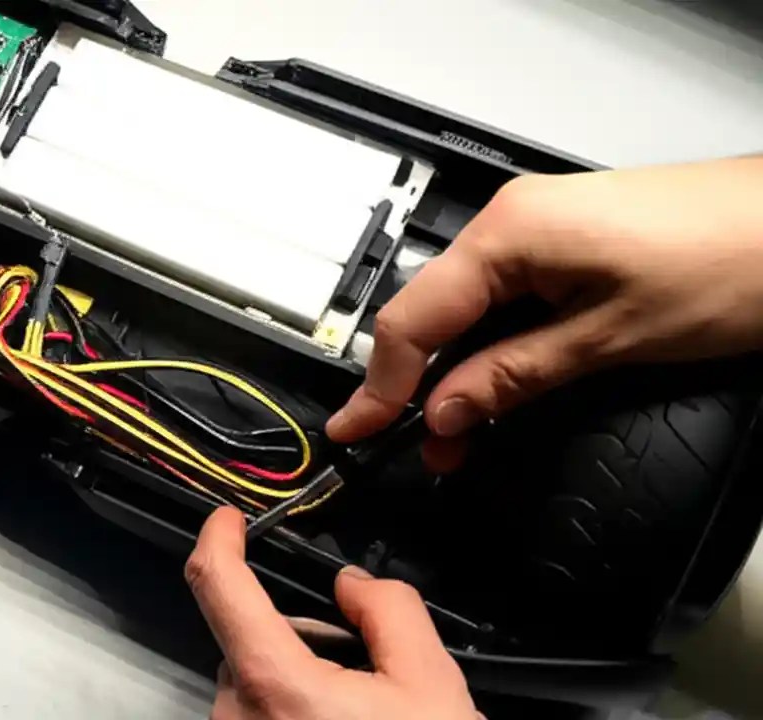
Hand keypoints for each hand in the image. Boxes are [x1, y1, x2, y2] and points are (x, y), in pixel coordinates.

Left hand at [185, 507, 477, 718]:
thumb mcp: (431, 686)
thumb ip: (390, 610)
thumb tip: (355, 584)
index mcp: (276, 685)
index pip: (219, 586)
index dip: (219, 539)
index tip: (227, 520)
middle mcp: (237, 719)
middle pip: (249, 641)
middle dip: (300, 638)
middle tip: (361, 672)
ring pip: (252, 683)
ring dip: (296, 682)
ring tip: (359, 719)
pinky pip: (253, 719)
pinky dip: (288, 715)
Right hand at [326, 156, 762, 462]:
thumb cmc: (728, 265)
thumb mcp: (609, 339)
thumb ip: (513, 375)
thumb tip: (444, 413)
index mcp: (508, 234)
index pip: (413, 318)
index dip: (379, 384)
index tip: (353, 432)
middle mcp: (510, 222)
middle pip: (432, 312)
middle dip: (419, 385)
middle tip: (421, 451)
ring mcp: (538, 228)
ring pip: (467, 309)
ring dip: (458, 372)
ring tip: (462, 434)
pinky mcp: (565, 242)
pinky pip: (504, 297)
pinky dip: (492, 346)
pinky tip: (495, 385)